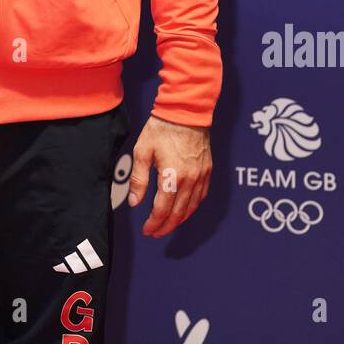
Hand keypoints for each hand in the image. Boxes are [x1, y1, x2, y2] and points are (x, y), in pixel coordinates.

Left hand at [127, 116, 211, 236]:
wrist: (186, 111)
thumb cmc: (162, 128)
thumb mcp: (143, 152)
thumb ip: (139, 180)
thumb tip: (135, 202)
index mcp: (172, 176)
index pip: (163, 210)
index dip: (154, 223)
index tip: (147, 230)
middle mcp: (190, 179)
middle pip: (178, 213)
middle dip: (166, 227)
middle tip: (155, 233)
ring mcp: (201, 175)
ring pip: (192, 207)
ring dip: (179, 220)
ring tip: (167, 224)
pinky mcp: (208, 170)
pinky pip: (202, 196)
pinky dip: (192, 207)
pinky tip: (184, 208)